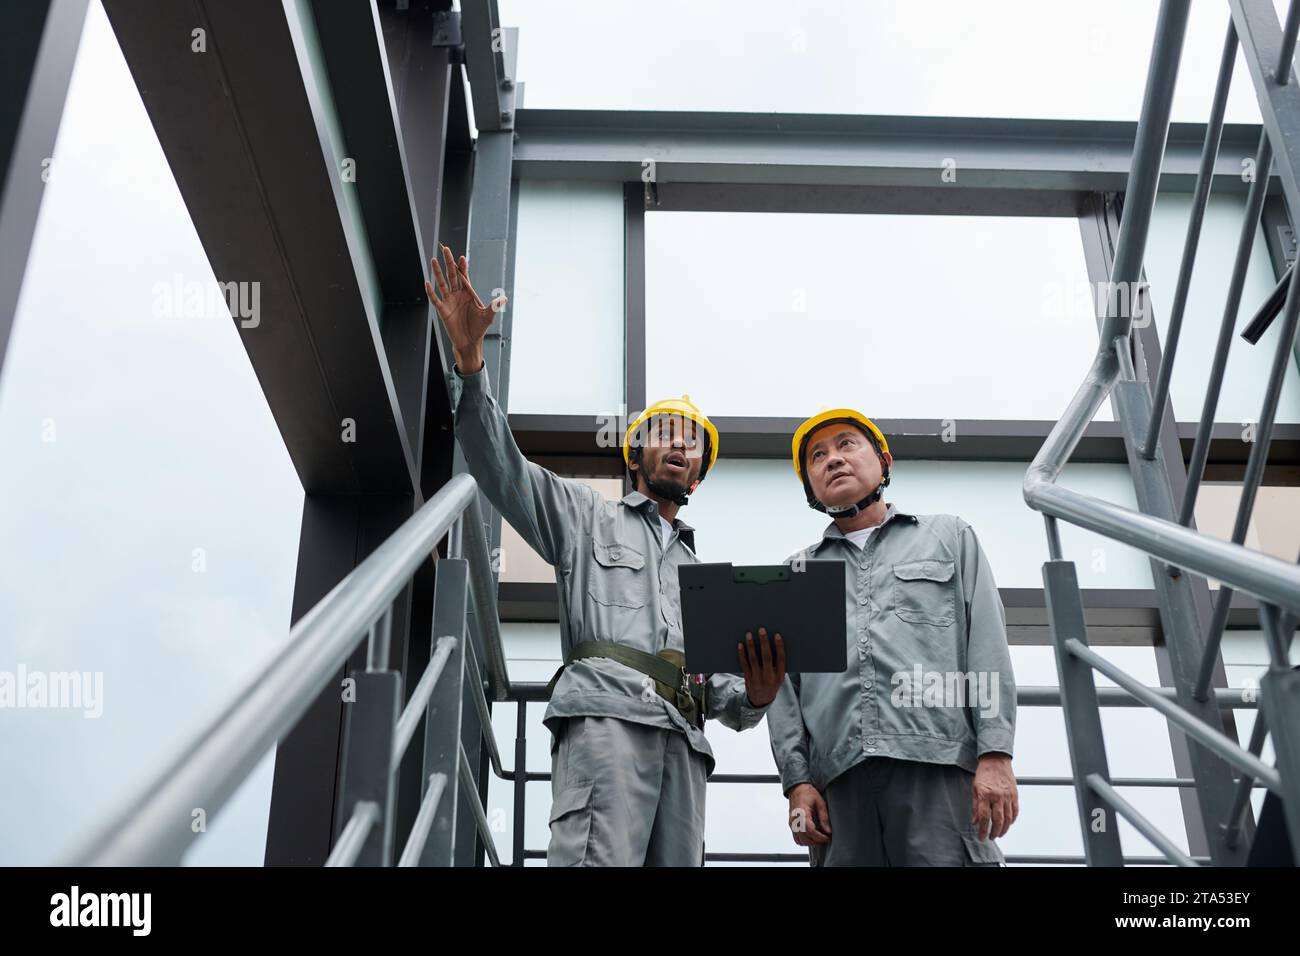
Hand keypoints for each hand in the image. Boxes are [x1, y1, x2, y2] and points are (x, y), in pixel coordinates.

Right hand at [424, 244, 506, 372]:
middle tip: (445, 249)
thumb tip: (504, 297)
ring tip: (433, 260)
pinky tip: (426, 283)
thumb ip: (494, 306)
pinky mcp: (443, 310)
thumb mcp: (488, 316)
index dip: (463, 267)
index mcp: (468, 293)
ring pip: (442, 283)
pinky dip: (430, 291)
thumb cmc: (478, 328)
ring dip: (437, 272)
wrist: (469, 342)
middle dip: (449, 262)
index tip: (462, 257)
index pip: (464, 276)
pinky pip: (435, 299)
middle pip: (452, 275)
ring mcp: (449, 301)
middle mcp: (457, 294)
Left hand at [737, 628, 784, 706]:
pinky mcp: (748, 678)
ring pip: (753, 660)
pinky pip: (744, 664)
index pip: (781, 659)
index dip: (779, 647)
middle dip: (764, 643)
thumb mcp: (779, 677)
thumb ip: (778, 664)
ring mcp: (757, 678)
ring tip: (749, 634)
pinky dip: (742, 654)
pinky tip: (740, 645)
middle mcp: (769, 677)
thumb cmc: (772, 683)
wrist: (761, 700)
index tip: (777, 635)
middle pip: (767, 658)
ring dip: (751, 646)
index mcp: (780, 676)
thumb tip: (774, 643)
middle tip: (761, 630)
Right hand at [788, 783, 830, 846]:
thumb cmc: (809, 793)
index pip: (810, 830)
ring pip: (800, 841)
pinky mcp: (791, 825)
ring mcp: (792, 823)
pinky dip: (805, 841)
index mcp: (802, 812)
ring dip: (811, 843)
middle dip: (817, 842)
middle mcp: (794, 819)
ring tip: (820, 839)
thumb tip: (828, 831)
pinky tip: (813, 838)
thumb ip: (824, 817)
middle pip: (805, 838)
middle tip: (826, 839)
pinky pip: (796, 838)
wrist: (797, 788)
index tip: (828, 837)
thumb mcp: (820, 802)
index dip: (819, 837)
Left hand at [971, 753, 1018, 839]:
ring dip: (1004, 829)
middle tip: (991, 837)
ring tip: (999, 834)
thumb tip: (975, 822)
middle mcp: (997, 796)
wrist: (996, 759)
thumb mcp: (974, 788)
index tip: (981, 837)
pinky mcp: (1015, 794)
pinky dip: (1012, 820)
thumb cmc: (983, 773)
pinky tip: (1008, 824)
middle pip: (997, 820)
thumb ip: (975, 806)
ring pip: (1008, 818)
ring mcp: (1008, 796)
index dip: (982, 829)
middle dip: (994, 832)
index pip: (984, 817)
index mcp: (985, 794)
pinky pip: (1015, 811)